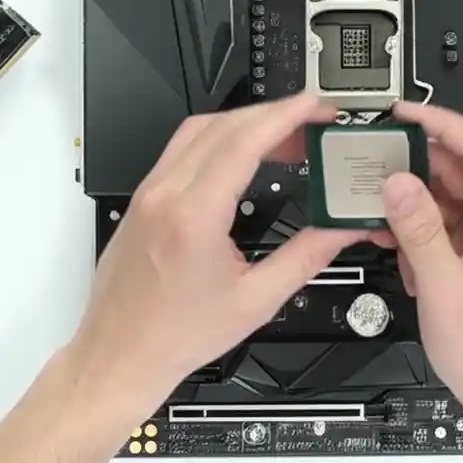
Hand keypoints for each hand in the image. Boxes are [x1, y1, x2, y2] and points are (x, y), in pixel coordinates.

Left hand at [72, 94, 367, 415]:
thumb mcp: (256, 300)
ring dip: (243, 123)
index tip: (312, 106)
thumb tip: (340, 229)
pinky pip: (180, 150)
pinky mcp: (141, 200)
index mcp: (193, 217)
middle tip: (310, 125)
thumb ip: (306, 257)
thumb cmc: (173, 337)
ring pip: (197, 131)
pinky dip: (217, 141)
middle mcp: (164, 196)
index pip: (243, 140)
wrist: (121, 356)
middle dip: (272, 115)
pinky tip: (241, 156)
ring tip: (282, 137)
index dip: (284, 115)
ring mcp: (147, 194)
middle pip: (222, 125)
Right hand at [369, 101, 462, 422]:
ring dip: (412, 202)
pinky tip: (397, 247)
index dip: (442, 123)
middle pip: (459, 171)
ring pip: (448, 202)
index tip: (405, 115)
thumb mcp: (444, 287)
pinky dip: (418, 232)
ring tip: (377, 205)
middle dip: (416, 161)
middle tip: (375, 155)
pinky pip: (445, 231)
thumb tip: (398, 183)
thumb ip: (419, 230)